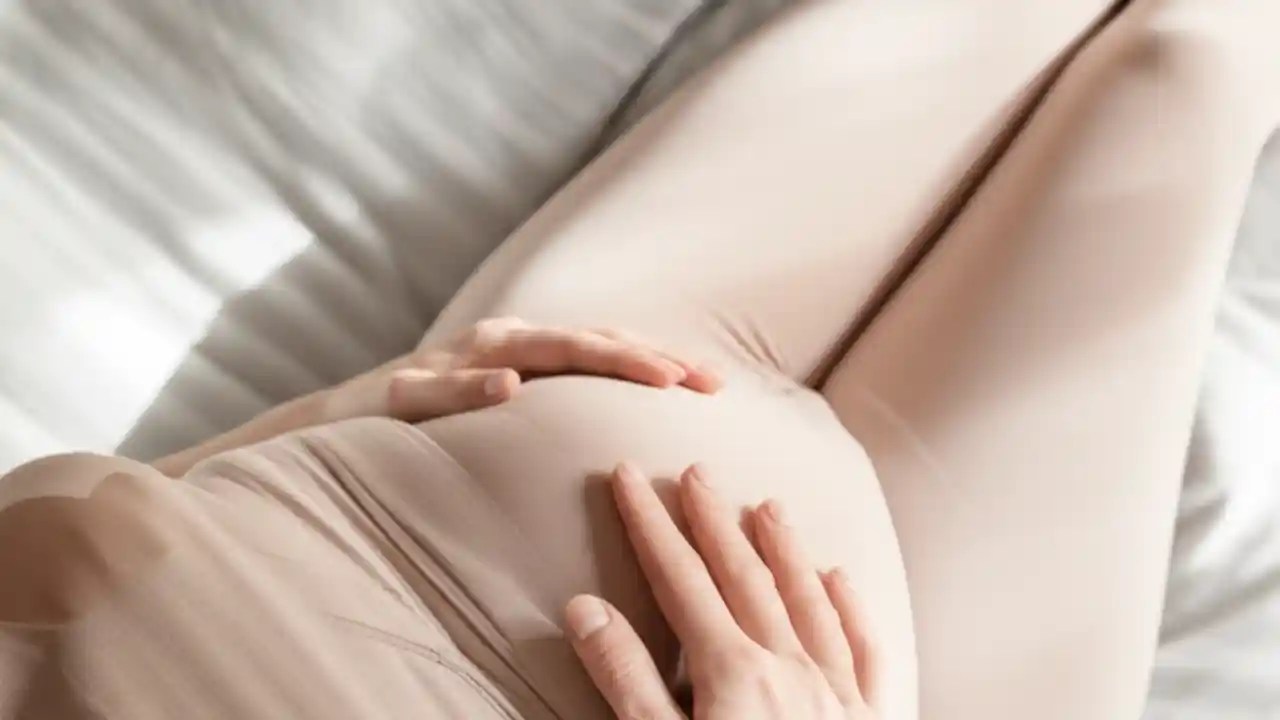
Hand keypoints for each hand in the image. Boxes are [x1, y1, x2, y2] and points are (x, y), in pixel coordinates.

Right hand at [154, 318, 718, 476]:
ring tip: (651, 375)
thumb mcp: (507, 426)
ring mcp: (450, 362)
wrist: (333, 430)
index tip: (718, 387)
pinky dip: (473, 385)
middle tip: (701, 382)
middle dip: (647, 358)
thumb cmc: (435, 431)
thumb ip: (557, 425)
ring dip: (592, 356)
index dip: (660, 362)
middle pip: (584, 342)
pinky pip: (438, 387)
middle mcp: (497, 345)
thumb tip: (627, 454)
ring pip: (528, 349)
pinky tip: (509, 390)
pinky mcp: (401, 391)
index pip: (606, 350)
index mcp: (527, 354)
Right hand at [564, 464, 879, 719]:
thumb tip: (587, 607)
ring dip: (784, 548)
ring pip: (809, 600)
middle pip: (745, 576)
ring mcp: (837, 694)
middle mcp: (789, 669)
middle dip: (714, 521)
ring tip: (767, 504)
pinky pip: (864, 650)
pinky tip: (841, 578)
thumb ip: (627, 681)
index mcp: (732, 673)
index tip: (629, 477)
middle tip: (696, 472)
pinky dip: (851, 608)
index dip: (652, 524)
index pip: (682, 579)